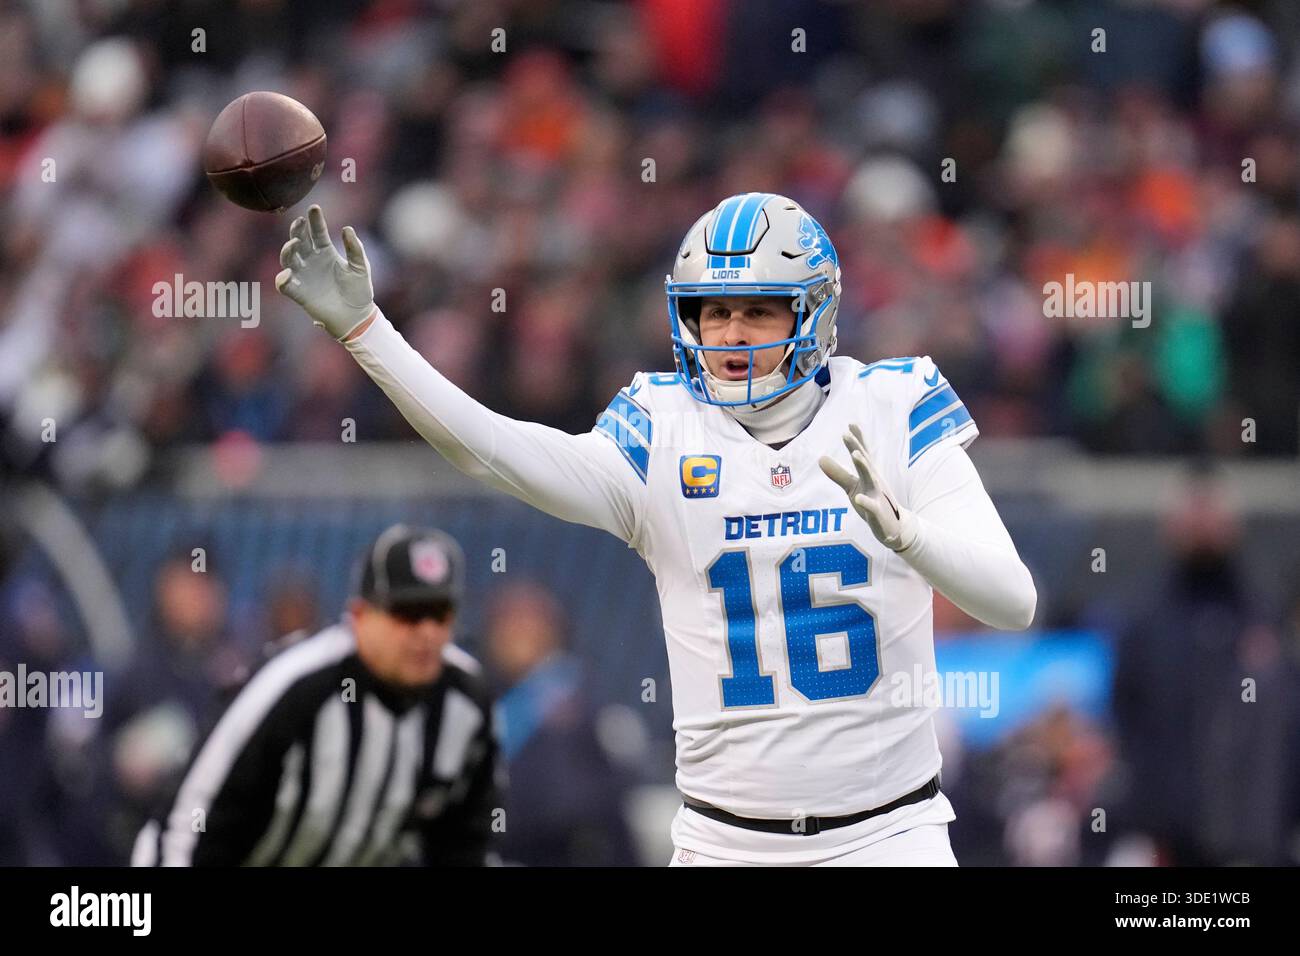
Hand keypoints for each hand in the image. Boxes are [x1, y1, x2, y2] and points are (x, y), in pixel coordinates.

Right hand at [275, 204, 374, 339]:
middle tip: (300, 222)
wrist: (357, 317)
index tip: (314, 208)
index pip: (317, 232)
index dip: (314, 220)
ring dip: (288, 249)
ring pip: (288, 258)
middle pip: (299, 240)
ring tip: (295, 243)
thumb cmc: (360, 291)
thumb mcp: (360, 267)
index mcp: (326, 252)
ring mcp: (303, 276)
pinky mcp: (299, 293)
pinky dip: (282, 279)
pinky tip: (288, 274)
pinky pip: (285, 284)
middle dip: (297, 230)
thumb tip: (347, 228)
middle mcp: (311, 260)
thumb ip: (355, 248)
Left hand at [819, 424, 916, 551]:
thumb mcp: (852, 487)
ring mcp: (877, 496)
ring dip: (864, 467)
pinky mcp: (878, 513)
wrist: (892, 527)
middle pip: (865, 462)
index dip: (857, 440)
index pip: (863, 454)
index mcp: (868, 474)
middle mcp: (874, 481)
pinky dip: (866, 502)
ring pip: (871, 480)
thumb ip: (838, 473)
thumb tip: (820, 458)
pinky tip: (859, 498)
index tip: (850, 424)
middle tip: (846, 434)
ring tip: (855, 454)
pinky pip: (872, 507)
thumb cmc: (871, 501)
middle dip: (857, 447)